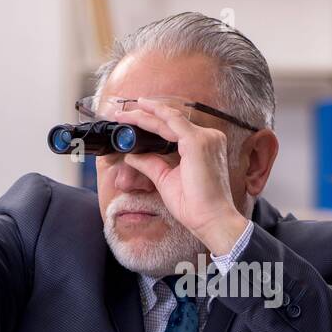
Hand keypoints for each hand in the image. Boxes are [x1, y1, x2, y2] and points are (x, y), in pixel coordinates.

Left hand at [112, 99, 247, 254]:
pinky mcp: (197, 141)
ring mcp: (205, 137)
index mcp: (204, 146)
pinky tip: (136, 115)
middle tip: (122, 113)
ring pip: (169, 118)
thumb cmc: (195, 205)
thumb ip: (151, 164)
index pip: (175, 128)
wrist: (210, 219)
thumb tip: (132, 155)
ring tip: (123, 114)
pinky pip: (170, 122)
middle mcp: (208, 138)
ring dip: (144, 114)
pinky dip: (151, 117)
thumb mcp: (166, 179)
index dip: (153, 121)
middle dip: (145, 114)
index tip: (133, 120)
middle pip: (171, 120)